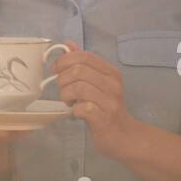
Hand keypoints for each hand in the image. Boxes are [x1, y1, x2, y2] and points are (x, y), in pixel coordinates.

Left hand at [54, 41, 136, 157]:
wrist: (124, 136)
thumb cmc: (106, 108)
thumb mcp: (97, 83)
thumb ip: (83, 64)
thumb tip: (68, 45)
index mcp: (110, 72)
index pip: (85, 56)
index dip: (65, 60)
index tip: (56, 69)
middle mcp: (112, 84)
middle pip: (79, 70)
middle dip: (63, 79)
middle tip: (63, 89)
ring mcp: (109, 102)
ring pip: (78, 87)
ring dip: (66, 94)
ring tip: (68, 101)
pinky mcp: (104, 119)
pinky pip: (83, 108)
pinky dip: (74, 109)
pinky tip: (76, 112)